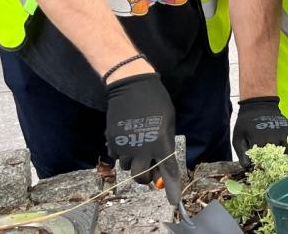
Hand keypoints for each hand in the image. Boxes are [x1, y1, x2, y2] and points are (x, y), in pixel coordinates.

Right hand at [105, 74, 180, 204]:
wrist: (131, 85)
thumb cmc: (156, 101)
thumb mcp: (169, 121)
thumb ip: (165, 143)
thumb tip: (162, 160)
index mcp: (161, 142)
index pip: (167, 171)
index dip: (172, 188)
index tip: (174, 201)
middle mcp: (143, 148)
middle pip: (142, 177)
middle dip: (147, 178)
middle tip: (150, 171)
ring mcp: (126, 146)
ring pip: (129, 167)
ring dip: (135, 163)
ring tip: (139, 146)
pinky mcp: (113, 141)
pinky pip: (118, 156)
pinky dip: (124, 153)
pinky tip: (129, 139)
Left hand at [232, 96, 287, 168]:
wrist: (258, 106)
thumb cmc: (246, 123)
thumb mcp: (237, 137)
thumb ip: (241, 152)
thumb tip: (248, 166)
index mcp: (258, 142)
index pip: (261, 162)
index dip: (260, 167)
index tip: (260, 169)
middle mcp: (272, 139)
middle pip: (276, 159)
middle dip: (274, 165)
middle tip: (272, 168)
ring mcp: (283, 134)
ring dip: (286, 159)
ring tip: (284, 164)